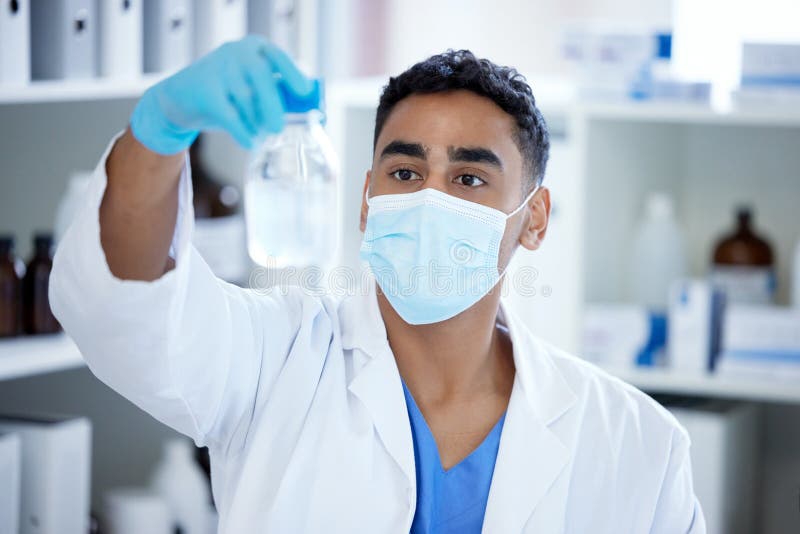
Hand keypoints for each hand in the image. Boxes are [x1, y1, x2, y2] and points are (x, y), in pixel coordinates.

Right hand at [130, 34, 313, 154]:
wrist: (179, 98)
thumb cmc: (227, 94)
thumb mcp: (251, 87)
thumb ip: (275, 93)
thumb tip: (306, 111)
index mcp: (254, 49)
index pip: (277, 57)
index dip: (292, 74)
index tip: (304, 91)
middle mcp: (236, 53)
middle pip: (261, 77)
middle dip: (273, 105)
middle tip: (279, 128)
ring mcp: (218, 67)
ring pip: (246, 99)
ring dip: (256, 122)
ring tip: (259, 135)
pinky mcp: (204, 89)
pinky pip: (229, 115)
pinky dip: (242, 132)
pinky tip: (249, 142)